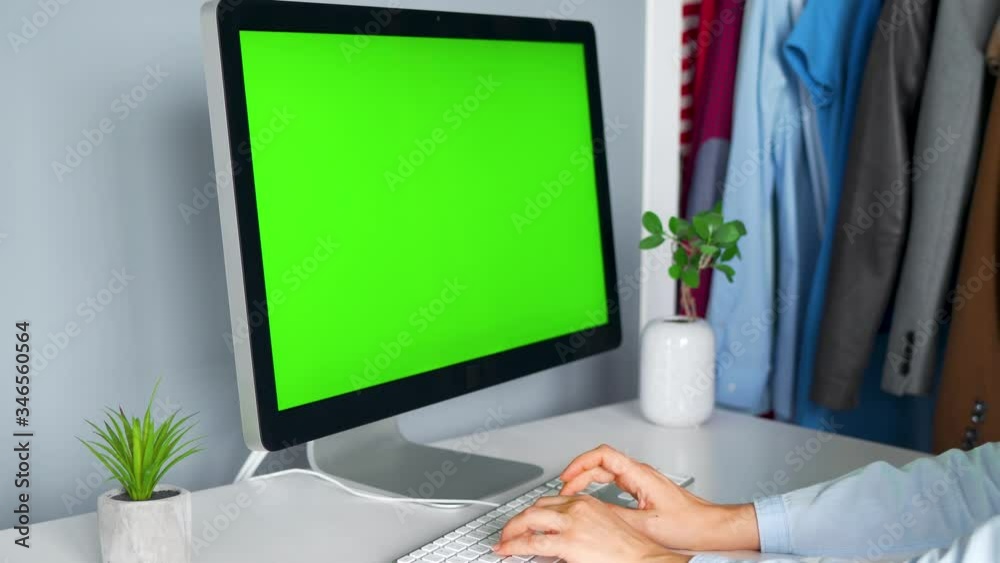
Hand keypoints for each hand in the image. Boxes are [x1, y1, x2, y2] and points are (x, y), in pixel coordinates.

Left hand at [495, 494, 689, 562]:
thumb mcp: (603, 527)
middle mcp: (577, 508)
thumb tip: (561, 535)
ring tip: (504, 541)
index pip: (550, 501)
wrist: (644, 559)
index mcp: (587, 503)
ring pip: (529, 520)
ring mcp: (571, 524)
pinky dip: (514, 545)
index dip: (532, 512)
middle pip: (535, 507)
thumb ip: (581, 525)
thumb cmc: (629, 550)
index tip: (525, 520)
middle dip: (517, 520)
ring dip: (511, 531)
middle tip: (508, 531)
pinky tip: (506, 550)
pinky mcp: (568, 543)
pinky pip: (532, 542)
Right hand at [558, 444, 758, 551]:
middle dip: (578, 472)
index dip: (580, 463)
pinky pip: (615, 479)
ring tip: (573, 491)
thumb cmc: (690, 524)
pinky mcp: (644, 489)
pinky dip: (599, 485)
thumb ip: (615, 515)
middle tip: (564, 487)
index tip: (566, 476)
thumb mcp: (646, 524)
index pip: (603, 455)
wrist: (711, 527)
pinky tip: (594, 496)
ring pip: (607, 469)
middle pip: (601, 461)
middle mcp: (640, 473)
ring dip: (588, 478)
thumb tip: (591, 511)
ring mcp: (643, 480)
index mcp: (640, 475)